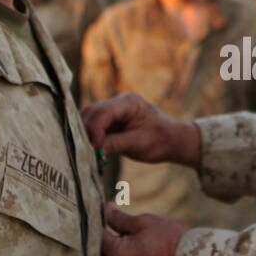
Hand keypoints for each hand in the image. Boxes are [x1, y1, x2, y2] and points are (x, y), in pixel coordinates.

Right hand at [81, 92, 200, 167]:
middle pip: (92, 113)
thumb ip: (115, 144)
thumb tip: (94, 150)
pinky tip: (89, 149)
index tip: (94, 148)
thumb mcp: (139, 144)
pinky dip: (89, 136)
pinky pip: (93, 125)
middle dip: (86, 132)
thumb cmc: (160, 140)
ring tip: (86, 151)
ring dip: (85, 134)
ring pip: (89, 118)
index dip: (95, 131)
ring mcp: (113, 110)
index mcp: (128, 103)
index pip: (103, 113)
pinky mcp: (110, 121)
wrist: (171, 140)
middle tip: (85, 152)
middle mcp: (118, 103)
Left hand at [101, 202, 184, 255]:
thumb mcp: (143, 222)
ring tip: (129, 232)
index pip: (96, 236)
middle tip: (113, 217)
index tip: (100, 209)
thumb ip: (119, 218)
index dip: (97, 221)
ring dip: (114, 246)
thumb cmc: (168, 238)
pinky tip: (136, 245)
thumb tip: (105, 209)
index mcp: (116, 255)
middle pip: (101, 250)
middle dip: (105, 235)